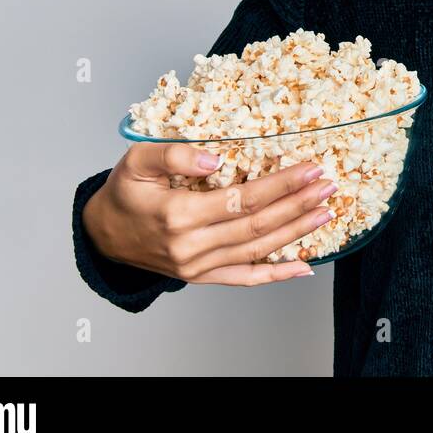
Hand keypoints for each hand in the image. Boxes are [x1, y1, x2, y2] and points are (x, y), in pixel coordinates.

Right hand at [81, 143, 337, 285]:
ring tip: (325, 212)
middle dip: (298, 205)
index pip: (243, 199)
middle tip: (328, 186)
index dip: (281, 185)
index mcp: (178, 215)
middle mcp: (191, 246)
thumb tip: (215, 160)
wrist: (103, 235)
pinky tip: (305, 267)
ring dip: (297, 233)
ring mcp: (198, 267)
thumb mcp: (137, 160)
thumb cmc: (124, 192)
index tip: (310, 169)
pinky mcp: (202, 276)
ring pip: (257, 250)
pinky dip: (277, 275)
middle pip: (257, 225)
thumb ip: (174, 154)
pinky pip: (245, 278)